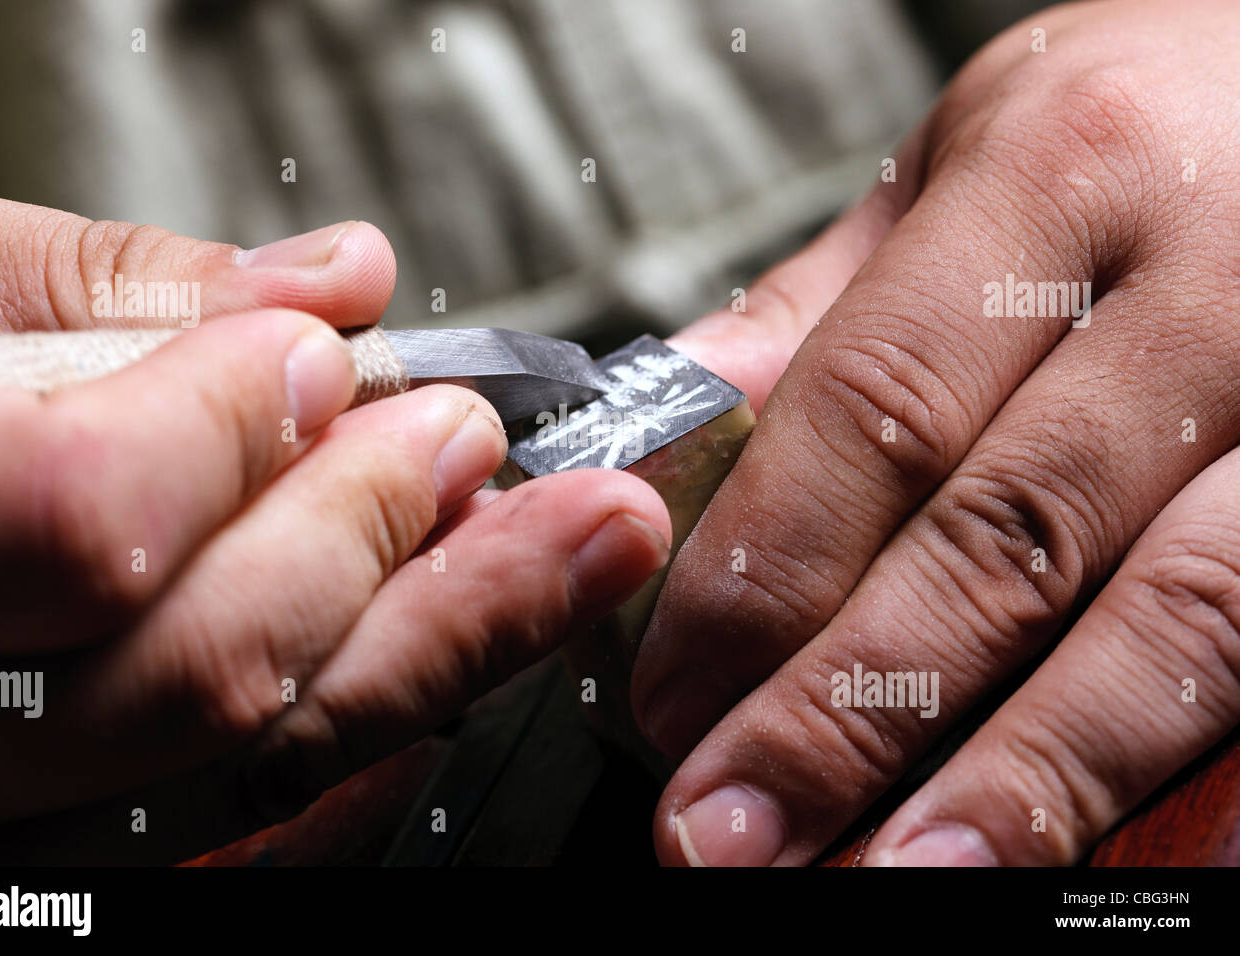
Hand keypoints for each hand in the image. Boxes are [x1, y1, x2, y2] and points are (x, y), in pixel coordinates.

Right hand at [0, 183, 670, 855]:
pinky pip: (232, 805)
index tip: (324, 351)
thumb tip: (332, 285)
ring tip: (559, 537)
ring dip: (433, 632)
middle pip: (195, 672)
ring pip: (239, 759)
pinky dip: (362, 702)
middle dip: (373, 531)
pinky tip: (445, 624)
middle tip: (470, 433)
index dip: (231, 425)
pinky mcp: (45, 839)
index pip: (81, 517)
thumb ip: (101, 294)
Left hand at [635, 0, 1239, 864]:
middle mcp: (1211, 282)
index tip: (671, 691)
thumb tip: (668, 426)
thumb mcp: (976, 164)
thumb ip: (826, 308)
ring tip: (889, 880)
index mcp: (1061, 175)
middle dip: (850, 705)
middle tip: (726, 827)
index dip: (761, 570)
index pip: (877, 406)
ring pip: (1174, 616)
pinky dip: (1172, 758)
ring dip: (1021, 773)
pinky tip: (1077, 841)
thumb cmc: (1144, 132)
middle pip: (1005, 534)